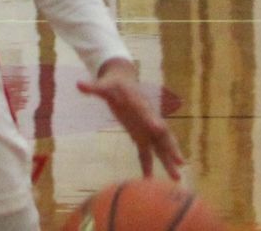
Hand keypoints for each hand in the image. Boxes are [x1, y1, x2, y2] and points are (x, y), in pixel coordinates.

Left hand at [77, 58, 184, 178]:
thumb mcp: (103, 85)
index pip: (148, 113)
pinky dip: (148, 165)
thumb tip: (79, 84)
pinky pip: (146, 153)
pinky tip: (149, 181)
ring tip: (177, 179)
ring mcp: (145, 128)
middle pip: (162, 134)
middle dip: (171, 148)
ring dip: (168, 161)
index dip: (153, 121)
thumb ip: (94, 87)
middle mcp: (147, 118)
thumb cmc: (113, 83)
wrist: (122, 80)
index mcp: (140, 105)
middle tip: (181, 162)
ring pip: (160, 146)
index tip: (159, 128)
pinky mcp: (140, 135)